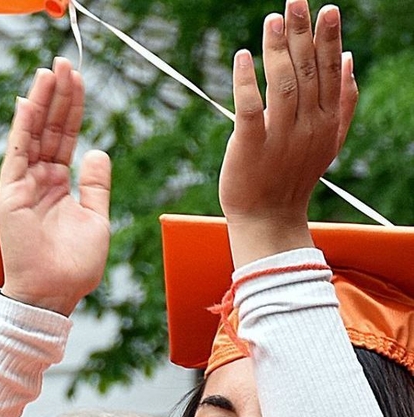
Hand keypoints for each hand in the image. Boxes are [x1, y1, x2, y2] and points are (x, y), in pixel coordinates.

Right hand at [0, 58, 111, 315]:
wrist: (54, 293)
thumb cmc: (74, 266)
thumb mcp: (96, 218)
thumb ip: (95, 185)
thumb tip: (97, 151)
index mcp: (57, 186)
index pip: (64, 138)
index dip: (71, 109)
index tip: (77, 80)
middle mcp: (38, 181)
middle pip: (48, 129)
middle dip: (57, 96)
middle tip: (64, 63)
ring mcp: (23, 186)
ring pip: (33, 135)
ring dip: (42, 102)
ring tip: (51, 71)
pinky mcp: (12, 194)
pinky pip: (18, 153)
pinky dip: (24, 127)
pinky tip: (30, 100)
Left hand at [219, 1, 355, 265]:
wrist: (269, 218)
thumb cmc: (293, 176)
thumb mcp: (329, 141)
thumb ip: (344, 102)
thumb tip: (351, 59)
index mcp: (327, 121)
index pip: (330, 71)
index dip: (329, 39)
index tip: (328, 9)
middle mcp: (308, 126)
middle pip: (308, 71)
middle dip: (303, 33)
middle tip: (296, 0)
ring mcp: (279, 137)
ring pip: (283, 85)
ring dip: (278, 50)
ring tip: (272, 20)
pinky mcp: (249, 147)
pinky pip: (249, 108)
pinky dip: (247, 81)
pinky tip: (243, 57)